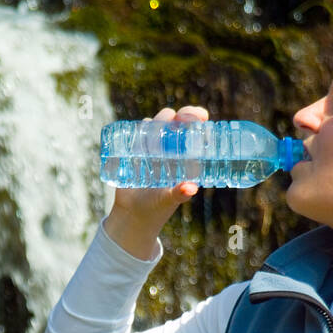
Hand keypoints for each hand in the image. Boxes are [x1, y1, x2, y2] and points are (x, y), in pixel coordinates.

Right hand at [103, 105, 208, 259]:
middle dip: (175, 116)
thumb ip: (179, 194)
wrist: (133, 216)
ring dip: (155, 123)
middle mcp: (169, 148)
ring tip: (153, 141)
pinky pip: (135, 133)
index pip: (193, 129)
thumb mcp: (170, 200)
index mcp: (184, 156)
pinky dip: (135, 131)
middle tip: (173, 123)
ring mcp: (151, 147)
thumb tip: (191, 188)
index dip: (196, 117)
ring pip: (154, 124)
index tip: (200, 116)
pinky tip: (135, 138)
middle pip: (174, 121)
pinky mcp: (133, 150)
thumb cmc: (158, 208)